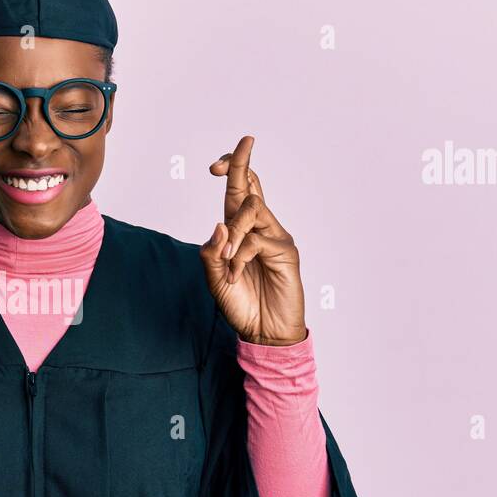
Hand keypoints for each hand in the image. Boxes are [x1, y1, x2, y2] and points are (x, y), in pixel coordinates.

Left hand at [200, 135, 306, 345]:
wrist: (263, 333)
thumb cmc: (241, 304)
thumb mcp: (213, 279)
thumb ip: (211, 253)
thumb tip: (218, 225)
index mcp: (241, 230)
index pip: (242, 189)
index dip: (233, 166)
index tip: (215, 163)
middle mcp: (260, 228)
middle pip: (249, 187)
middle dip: (234, 167)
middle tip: (213, 168)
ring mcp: (275, 238)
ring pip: (251, 209)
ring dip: (232, 230)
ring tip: (225, 260)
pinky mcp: (286, 252)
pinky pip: (256, 241)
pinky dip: (238, 258)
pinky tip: (233, 275)